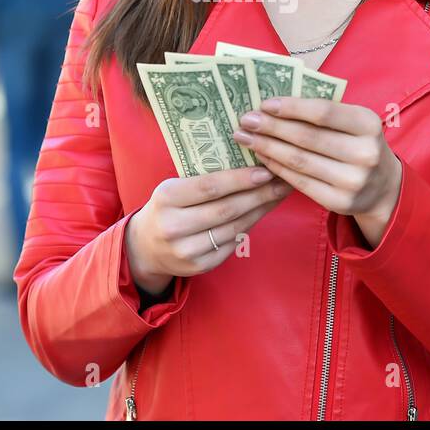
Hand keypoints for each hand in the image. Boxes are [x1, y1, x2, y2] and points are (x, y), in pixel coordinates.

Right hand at [124, 165, 292, 294]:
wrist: (145, 247)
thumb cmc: (167, 207)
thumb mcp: (174, 187)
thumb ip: (204, 178)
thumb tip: (251, 162)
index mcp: (166, 198)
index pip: (209, 187)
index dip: (240, 179)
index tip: (266, 171)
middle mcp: (173, 226)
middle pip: (226, 209)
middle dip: (259, 194)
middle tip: (283, 181)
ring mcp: (186, 250)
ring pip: (234, 228)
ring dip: (260, 210)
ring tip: (279, 194)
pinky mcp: (199, 266)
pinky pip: (232, 244)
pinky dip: (250, 226)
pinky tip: (262, 212)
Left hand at [232, 96, 402, 248]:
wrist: (382, 187)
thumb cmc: (357, 143)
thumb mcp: (352, 122)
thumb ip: (322, 112)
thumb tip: (272, 105)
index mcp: (368, 124)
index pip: (323, 112)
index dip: (291, 108)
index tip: (264, 104)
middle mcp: (364, 153)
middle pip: (307, 137)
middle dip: (271, 127)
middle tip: (246, 120)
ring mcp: (353, 181)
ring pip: (299, 161)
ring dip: (267, 147)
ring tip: (245, 138)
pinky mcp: (340, 202)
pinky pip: (299, 182)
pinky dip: (276, 168)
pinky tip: (261, 157)